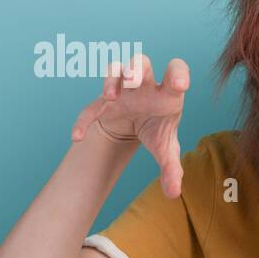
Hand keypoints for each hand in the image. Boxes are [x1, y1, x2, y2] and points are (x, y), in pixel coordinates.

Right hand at [72, 55, 190, 197]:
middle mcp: (145, 86)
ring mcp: (122, 91)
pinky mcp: (104, 102)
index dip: (178, 74)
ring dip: (111, 81)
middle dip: (137, 68)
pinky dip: (84, 120)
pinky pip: (91, 106)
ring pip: (115, 71)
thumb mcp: (166, 148)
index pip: (176, 71)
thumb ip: (172, 169)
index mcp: (167, 93)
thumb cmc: (156, 129)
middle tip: (135, 79)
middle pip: (141, 63)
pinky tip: (78, 137)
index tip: (180, 85)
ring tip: (110, 97)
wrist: (135, 126)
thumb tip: (173, 194)